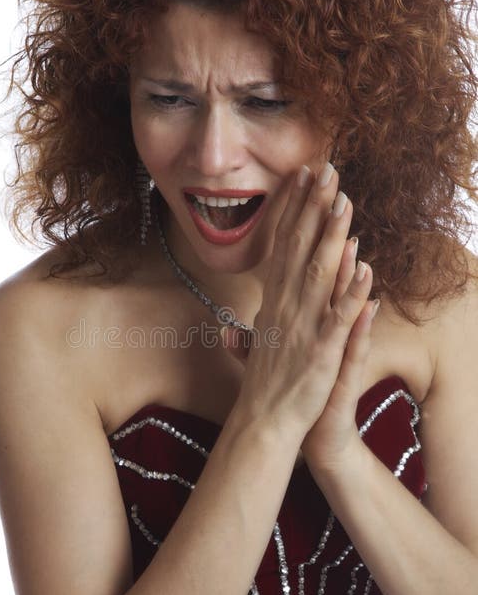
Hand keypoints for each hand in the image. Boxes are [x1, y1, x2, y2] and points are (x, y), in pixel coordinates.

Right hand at [224, 161, 378, 468]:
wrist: (264, 423)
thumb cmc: (264, 383)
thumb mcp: (254, 346)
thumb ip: (248, 327)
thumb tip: (230, 323)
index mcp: (273, 301)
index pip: (283, 244)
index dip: (294, 209)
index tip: (303, 178)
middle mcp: (285, 308)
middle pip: (299, 248)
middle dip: (313, 208)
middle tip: (326, 171)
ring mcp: (302, 328)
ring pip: (318, 275)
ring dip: (331, 238)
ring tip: (344, 204)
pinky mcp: (320, 352)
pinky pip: (337, 318)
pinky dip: (350, 294)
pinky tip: (363, 268)